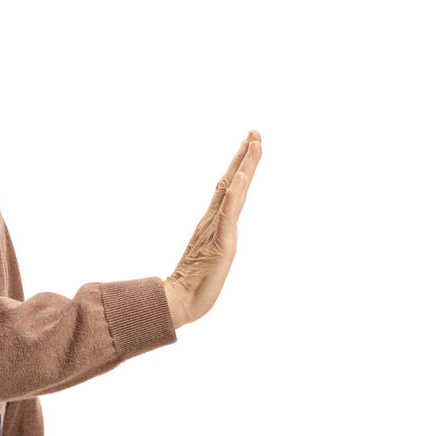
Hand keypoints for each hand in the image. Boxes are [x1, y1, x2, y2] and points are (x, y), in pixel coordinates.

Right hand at [164, 131, 262, 329]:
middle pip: (231, 182)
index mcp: (211, 225)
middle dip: (244, 156)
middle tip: (255, 132)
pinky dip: (235, 192)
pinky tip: (242, 176)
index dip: (238, 166)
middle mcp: (213, 221)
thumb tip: (212, 239)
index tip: (249, 143)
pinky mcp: (219, 241)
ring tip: (254, 143)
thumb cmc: (193, 288)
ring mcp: (216, 229)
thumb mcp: (210, 261)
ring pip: (232, 190)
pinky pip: (227, 212)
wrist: (179, 303)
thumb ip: (210, 246)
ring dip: (244, 166)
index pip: (228, 190)